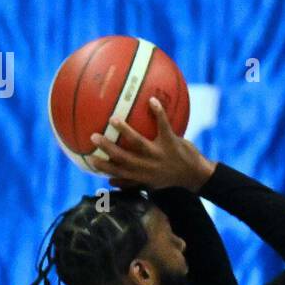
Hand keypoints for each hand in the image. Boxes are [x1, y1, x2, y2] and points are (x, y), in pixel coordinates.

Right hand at [89, 97, 216, 191]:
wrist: (196, 176)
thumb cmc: (170, 177)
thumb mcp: (151, 183)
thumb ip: (131, 182)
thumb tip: (109, 182)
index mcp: (141, 175)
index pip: (119, 172)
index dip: (103, 167)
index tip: (88, 158)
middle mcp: (149, 166)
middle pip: (124, 157)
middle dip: (108, 148)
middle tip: (93, 136)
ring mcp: (160, 154)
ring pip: (139, 142)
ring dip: (125, 131)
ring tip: (113, 119)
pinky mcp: (172, 143)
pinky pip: (164, 125)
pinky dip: (158, 113)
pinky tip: (151, 100)